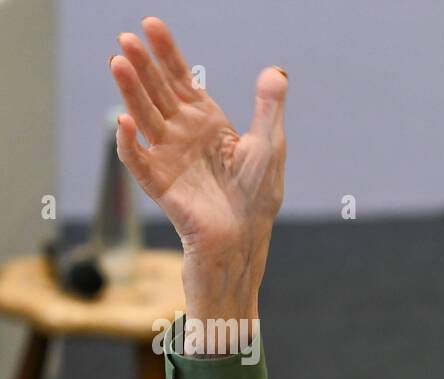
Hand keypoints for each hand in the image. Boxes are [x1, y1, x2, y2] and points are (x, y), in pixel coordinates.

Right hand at [109, 16, 284, 321]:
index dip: (166, 53)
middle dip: (142, 65)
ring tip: (118, 62)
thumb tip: (275, 71)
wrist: (245, 239)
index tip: (150, 24)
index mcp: (206, 121)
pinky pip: (138, 160)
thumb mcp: (268, 146)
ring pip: (143, 117)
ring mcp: (168, 157)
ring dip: (130, 92)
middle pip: (157, 92)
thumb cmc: (257, 196)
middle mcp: (182, 134)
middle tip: (127, 38)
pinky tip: (124, 121)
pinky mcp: (160, 184)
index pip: (180, 79)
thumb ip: (268, 108)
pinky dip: (128, 142)